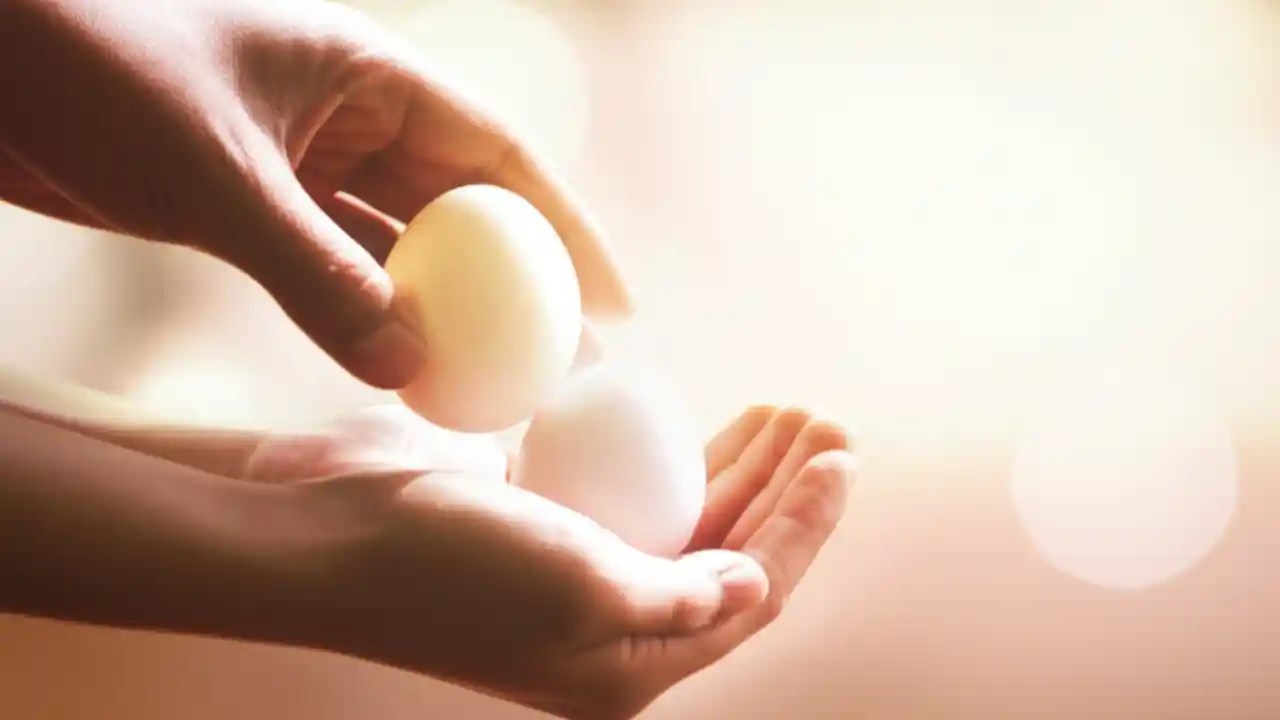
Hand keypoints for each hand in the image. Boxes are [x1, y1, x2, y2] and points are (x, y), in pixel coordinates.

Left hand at [0, 0, 629, 388]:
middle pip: (462, 207)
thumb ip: (313, 273)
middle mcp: (345, 117)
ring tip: (494, 377)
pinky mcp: (246, 207)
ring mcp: (296, 164)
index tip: (617, 300)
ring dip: (443, 309)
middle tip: (565, 360)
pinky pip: (331, 270)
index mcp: (366, 73)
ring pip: (397, 247)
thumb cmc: (89, 64)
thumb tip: (409, 365)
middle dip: (518, 282)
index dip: (569, 227)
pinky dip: (367, 316)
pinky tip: (400, 364)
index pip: (500, 153)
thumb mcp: (214, 174)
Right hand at [268, 405, 852, 718]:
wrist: (329, 537)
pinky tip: (718, 426)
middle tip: (826, 422)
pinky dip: (683, 459)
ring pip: (690, 520)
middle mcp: (613, 628)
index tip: (841, 456)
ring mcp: (583, 571)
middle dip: (784, 490)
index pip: (749, 594)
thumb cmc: (451, 571)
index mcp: (628, 666)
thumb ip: (678, 600)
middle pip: (729, 554)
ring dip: (743, 467)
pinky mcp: (553, 523)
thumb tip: (753, 588)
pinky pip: (642, 492)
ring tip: (789, 414)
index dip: (803, 526)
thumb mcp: (578, 591)